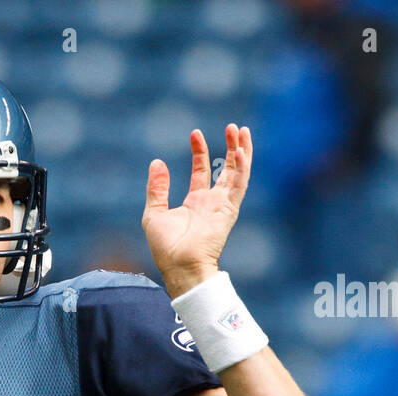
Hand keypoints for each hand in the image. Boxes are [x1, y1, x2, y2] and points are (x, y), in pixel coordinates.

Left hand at [142, 124, 251, 298]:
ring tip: (241, 130)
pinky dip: (242, 167)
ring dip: (241, 151)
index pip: (201, 171)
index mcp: (195, 202)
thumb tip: (157, 162)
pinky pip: (239, 185)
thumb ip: (157, 188)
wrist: (180, 265)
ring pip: (237, 173)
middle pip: (226, 169)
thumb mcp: (154, 213)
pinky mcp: (229, 209)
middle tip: (232, 127)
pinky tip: (241, 150)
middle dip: (230, 147)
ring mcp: (222, 205)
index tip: (195, 133)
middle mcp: (211, 202)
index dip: (200, 151)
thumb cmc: (166, 247)